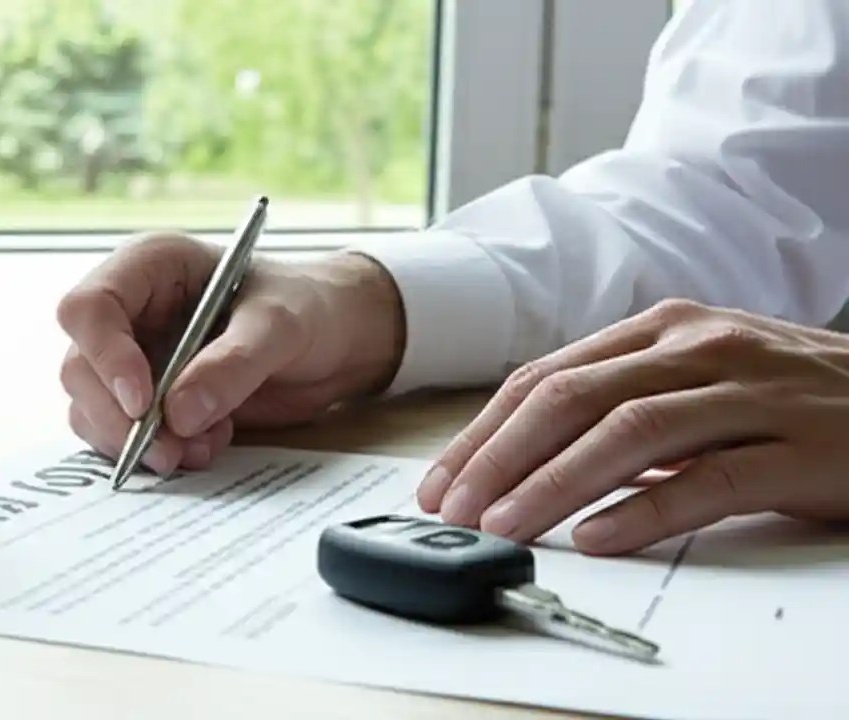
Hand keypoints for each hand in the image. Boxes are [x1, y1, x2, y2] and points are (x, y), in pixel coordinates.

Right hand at [56, 233, 403, 473]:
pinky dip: (158, 450)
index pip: (89, 308)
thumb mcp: (281, 326)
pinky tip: (206, 446)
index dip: (105, 357)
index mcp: (149, 267)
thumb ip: (233, 364)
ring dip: (139, 442)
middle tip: (168, 451)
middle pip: (80, 368)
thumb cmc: (308, 308)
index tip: (143, 402)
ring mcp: (133, 357)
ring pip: (93, 408)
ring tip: (202, 448)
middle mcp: (130, 311)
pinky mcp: (147, 400)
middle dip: (119, 417)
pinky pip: (122, 433)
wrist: (335, 341)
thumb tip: (179, 415)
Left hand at [418, 299, 848, 554]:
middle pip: (571, 398)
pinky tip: (598, 538)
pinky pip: (709, 479)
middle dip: (499, 458)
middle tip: (454, 510)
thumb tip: (526, 459)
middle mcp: (698, 347)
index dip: (483, 432)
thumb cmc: (789, 399)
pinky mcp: (800, 446)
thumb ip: (621, 405)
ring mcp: (751, 391)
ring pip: (628, 433)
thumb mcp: (695, 383)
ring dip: (553, 483)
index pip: (545, 376)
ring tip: (505, 526)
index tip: (440, 481)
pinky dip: (645, 511)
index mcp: (661, 330)